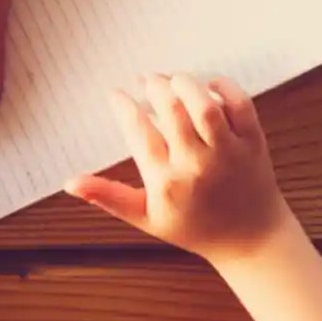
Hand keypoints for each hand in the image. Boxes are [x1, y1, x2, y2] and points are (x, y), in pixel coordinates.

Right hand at [66, 74, 290, 263]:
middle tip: (146, 81)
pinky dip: (224, 87)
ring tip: (172, 80)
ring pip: (204, 104)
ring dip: (185, 83)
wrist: (250, 240)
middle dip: (153, 86)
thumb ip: (107, 196)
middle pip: (171, 110)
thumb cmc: (194, 228)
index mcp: (166, 183)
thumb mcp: (146, 217)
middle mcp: (196, 165)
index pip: (138, 131)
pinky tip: (207, 85)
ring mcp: (228, 153)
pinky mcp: (253, 143)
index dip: (123, 106)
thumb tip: (68, 182)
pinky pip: (240, 104)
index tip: (116, 94)